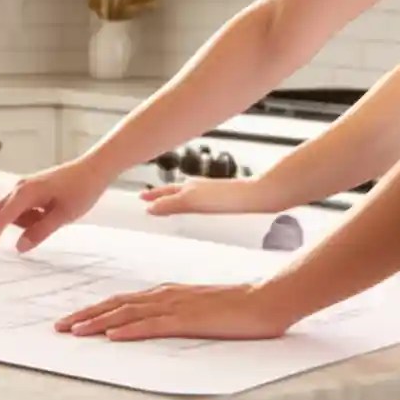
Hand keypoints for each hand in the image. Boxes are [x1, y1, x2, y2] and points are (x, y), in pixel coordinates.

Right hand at [0, 158, 113, 258]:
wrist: (94, 169)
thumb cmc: (81, 190)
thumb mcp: (63, 216)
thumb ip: (40, 232)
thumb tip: (19, 247)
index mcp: (26, 193)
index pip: (2, 219)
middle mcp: (20, 188)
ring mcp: (24, 187)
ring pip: (11, 212)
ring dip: (22, 224)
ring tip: (51, 219)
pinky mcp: (31, 189)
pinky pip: (21, 208)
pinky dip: (28, 218)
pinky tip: (50, 214)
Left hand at [54, 282, 295, 340]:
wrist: (265, 298)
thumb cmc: (235, 307)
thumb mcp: (196, 309)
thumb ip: (172, 314)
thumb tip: (148, 324)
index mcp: (164, 293)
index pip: (120, 301)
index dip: (93, 310)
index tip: (71, 320)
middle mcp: (163, 295)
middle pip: (115, 304)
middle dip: (84, 316)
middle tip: (59, 327)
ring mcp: (175, 306)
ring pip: (127, 313)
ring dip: (98, 323)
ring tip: (75, 332)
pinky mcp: (188, 319)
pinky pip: (153, 325)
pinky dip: (130, 330)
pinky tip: (113, 335)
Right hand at [140, 177, 280, 215]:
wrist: (259, 196)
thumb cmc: (228, 199)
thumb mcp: (193, 203)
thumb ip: (171, 205)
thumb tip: (150, 208)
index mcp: (189, 188)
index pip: (165, 192)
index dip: (152, 196)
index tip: (140, 198)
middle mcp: (198, 188)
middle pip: (174, 191)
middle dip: (161, 195)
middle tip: (148, 200)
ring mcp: (211, 193)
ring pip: (188, 195)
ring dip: (175, 199)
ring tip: (169, 205)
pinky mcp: (224, 200)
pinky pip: (201, 202)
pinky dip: (192, 205)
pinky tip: (199, 212)